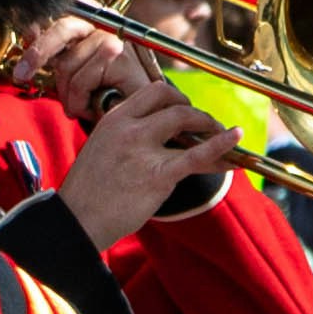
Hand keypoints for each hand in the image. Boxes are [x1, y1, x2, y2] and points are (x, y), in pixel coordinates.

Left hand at [4, 12, 138, 124]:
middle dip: (38, 52)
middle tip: (21, 75)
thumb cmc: (101, 93)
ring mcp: (114, 39)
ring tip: (79, 103)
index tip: (27, 34)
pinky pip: (79, 82)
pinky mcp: (119, 59)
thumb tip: (30, 32)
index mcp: (94, 18)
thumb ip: (55, 48)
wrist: (133, 117)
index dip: (43, 15)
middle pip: (63, 28)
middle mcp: (107, 23)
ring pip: (66, 64)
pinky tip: (91, 107)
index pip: (68, 2)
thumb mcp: (72, 66)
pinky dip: (78, 102)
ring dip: (66, 93)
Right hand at [50, 65, 248, 244]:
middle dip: (197, 113)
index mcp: (113, 120)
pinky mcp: (158, 175)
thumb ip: (126, 136)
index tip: (185, 108)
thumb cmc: (88, 192)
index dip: (177, 97)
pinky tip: (236, 138)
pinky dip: (221, 145)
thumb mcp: (100, 150)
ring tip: (224, 135)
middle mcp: (128, 129)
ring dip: (210, 126)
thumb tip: (158, 133)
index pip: (154, 92)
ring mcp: (143, 150)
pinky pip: (197, 155)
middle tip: (207, 126)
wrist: (77, 222)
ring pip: (187, 121)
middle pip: (175, 104)